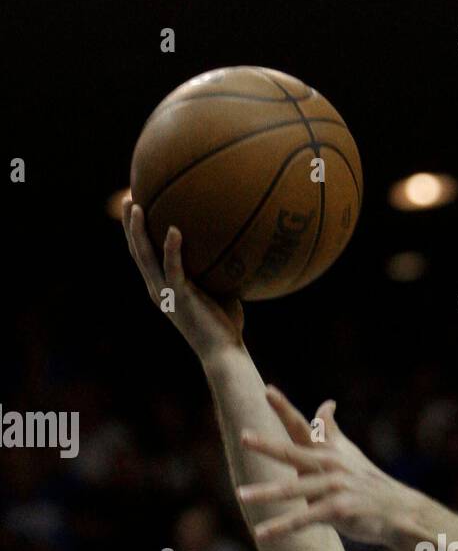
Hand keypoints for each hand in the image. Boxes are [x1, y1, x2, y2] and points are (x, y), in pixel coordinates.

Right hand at [122, 197, 244, 362]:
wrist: (223, 353)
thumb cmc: (225, 324)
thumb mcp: (218, 290)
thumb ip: (217, 268)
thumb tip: (234, 242)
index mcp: (162, 287)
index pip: (143, 256)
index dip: (135, 232)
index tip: (136, 206)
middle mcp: (158, 290)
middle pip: (136, 251)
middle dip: (129, 224)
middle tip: (129, 197)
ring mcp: (166, 294)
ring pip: (144, 258)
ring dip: (138, 231)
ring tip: (137, 206)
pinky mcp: (180, 299)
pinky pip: (173, 270)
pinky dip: (172, 249)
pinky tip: (175, 229)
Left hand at [237, 386, 410, 544]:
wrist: (398, 510)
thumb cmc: (368, 482)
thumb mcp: (349, 453)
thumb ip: (330, 432)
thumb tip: (325, 404)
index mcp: (329, 451)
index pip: (303, 426)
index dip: (285, 408)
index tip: (268, 390)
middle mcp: (331, 465)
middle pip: (293, 452)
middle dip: (268, 445)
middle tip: (244, 437)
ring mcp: (334, 487)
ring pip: (294, 489)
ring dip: (267, 493)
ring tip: (242, 494)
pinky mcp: (337, 511)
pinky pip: (303, 520)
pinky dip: (282, 527)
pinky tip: (261, 534)